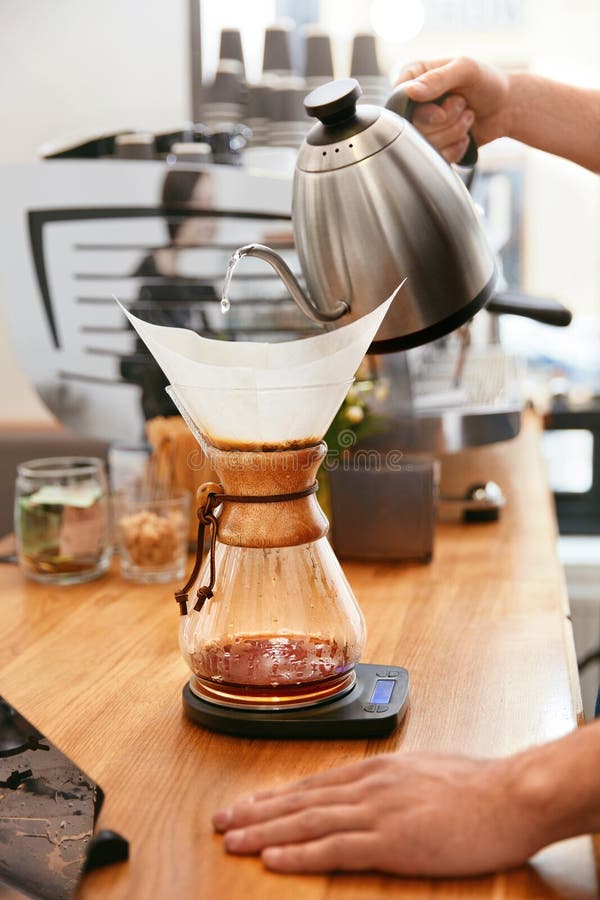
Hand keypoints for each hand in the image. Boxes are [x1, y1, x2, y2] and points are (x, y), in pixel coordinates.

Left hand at [212, 751, 548, 875]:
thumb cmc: (474, 786)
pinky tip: (273, 858)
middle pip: (300, 800)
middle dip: (257, 811)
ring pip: (307, 822)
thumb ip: (391, 782)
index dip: (275, 795)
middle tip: (221, 821)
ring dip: (265, 831)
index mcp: (376, 770)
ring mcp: (377, 812)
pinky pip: (335, 848)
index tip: (247, 803)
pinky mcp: (391, 841)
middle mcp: (367, 786)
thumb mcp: (422, 772)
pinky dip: (299, 853)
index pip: (313, 784)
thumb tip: (371, 788)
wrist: (508, 795)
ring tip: (231, 839)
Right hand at [396, 57, 510, 162]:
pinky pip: (437, 157)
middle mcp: (413, 103)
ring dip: (454, 132)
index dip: (422, 111)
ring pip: (426, 145)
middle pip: (412, 127)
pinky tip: (466, 134)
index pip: (398, 101)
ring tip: (467, 116)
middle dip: (445, 119)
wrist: (506, 107)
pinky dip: (457, 148)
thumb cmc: (486, 82)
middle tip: (462, 104)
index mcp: (413, 77)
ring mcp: (422, 127)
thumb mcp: (465, 69)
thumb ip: (437, 79)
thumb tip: (410, 92)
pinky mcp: (432, 147)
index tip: (441, 107)